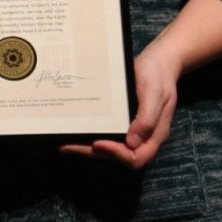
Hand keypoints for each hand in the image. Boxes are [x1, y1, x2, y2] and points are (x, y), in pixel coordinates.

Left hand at [60, 42, 181, 168]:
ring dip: (87, 147)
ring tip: (63, 142)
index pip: (137, 157)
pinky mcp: (121, 122)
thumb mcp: (155, 94)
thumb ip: (147, 118)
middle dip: (93, 151)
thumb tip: (132, 142)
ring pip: (109, 147)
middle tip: (67, 145)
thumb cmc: (158, 77)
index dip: (118, 154)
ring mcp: (130, 130)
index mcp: (154, 134)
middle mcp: (142, 137)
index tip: (99, 143)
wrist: (157, 65)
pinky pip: (107, 133)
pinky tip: (74, 129)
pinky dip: (90, 134)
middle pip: (118, 155)